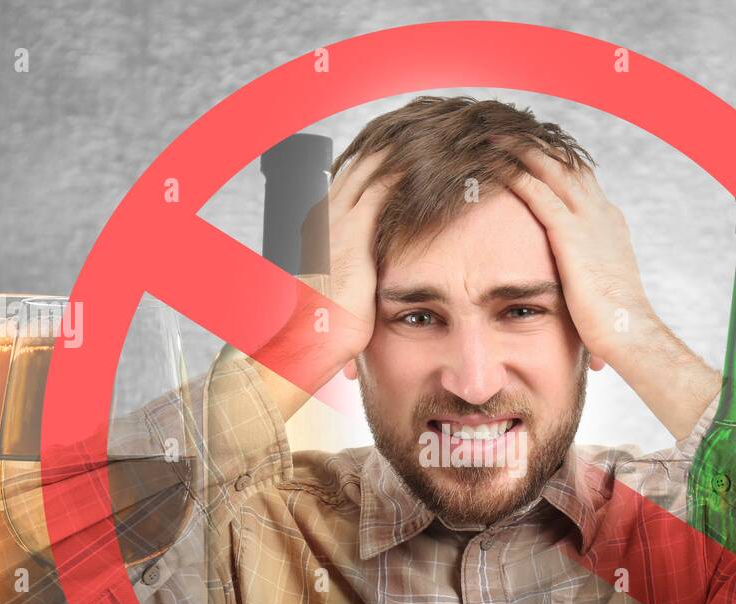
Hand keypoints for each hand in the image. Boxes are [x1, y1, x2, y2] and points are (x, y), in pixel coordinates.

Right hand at [298, 149, 399, 374]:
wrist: (314, 339)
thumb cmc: (329, 327)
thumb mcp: (344, 294)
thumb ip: (356, 278)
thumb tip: (368, 291)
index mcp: (319, 230)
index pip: (348, 186)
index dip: (372, 167)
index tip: (396, 152)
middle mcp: (324, 219)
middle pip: (357, 170)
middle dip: (384, 149)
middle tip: (412, 131)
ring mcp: (336, 223)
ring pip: (367, 172)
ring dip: (393, 153)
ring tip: (420, 135)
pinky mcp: (352, 233)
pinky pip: (379, 190)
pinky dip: (399, 173)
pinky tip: (421, 161)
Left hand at [495, 136, 655, 366]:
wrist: (628, 332)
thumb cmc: (613, 323)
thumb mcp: (598, 288)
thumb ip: (582, 274)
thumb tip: (572, 289)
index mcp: (609, 223)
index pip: (581, 180)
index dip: (556, 162)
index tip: (531, 150)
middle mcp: (601, 212)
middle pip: (566, 164)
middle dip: (536, 145)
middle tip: (507, 131)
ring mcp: (588, 219)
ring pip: (550, 168)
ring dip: (520, 149)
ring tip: (492, 136)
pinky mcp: (569, 232)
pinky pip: (536, 190)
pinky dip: (513, 171)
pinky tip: (492, 162)